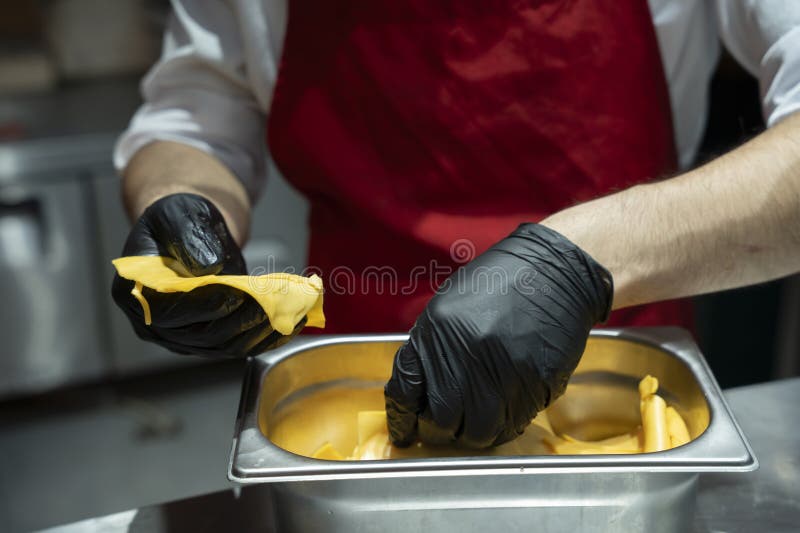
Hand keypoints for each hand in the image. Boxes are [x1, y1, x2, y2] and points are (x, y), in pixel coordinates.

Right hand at [112, 193, 302, 357]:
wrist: (189, 230)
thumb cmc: (179, 219)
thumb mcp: (180, 216)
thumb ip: (190, 238)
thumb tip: (210, 268)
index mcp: (132, 292)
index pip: (169, 310)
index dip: (206, 303)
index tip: (240, 292)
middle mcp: (151, 323)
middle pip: (201, 333)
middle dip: (243, 318)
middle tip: (276, 304)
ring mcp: (179, 337)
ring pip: (223, 345)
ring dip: (259, 332)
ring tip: (291, 314)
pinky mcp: (204, 340)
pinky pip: (235, 346)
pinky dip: (264, 338)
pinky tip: (289, 325)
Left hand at [384, 223, 612, 448]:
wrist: (553, 269)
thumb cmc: (501, 283)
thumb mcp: (449, 306)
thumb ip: (430, 347)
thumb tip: (418, 391)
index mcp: (436, 332)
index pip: (405, 391)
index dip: (401, 419)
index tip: (404, 432)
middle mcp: (466, 354)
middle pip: (441, 420)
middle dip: (437, 432)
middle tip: (443, 430)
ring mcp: (502, 371)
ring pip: (478, 432)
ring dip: (473, 434)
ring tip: (476, 422)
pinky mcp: (535, 382)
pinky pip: (514, 424)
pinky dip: (504, 427)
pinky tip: (503, 412)